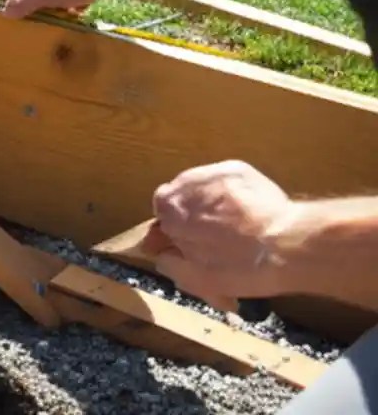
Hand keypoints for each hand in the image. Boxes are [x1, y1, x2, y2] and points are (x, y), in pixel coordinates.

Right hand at [148, 160, 301, 310]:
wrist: (287, 245)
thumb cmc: (240, 266)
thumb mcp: (197, 279)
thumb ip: (170, 264)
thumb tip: (162, 256)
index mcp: (168, 210)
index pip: (160, 219)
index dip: (174, 233)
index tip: (188, 245)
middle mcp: (184, 185)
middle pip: (180, 199)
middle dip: (192, 216)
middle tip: (214, 237)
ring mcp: (212, 173)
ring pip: (202, 188)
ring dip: (211, 203)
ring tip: (235, 224)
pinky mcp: (236, 168)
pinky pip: (225, 181)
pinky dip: (232, 194)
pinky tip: (248, 211)